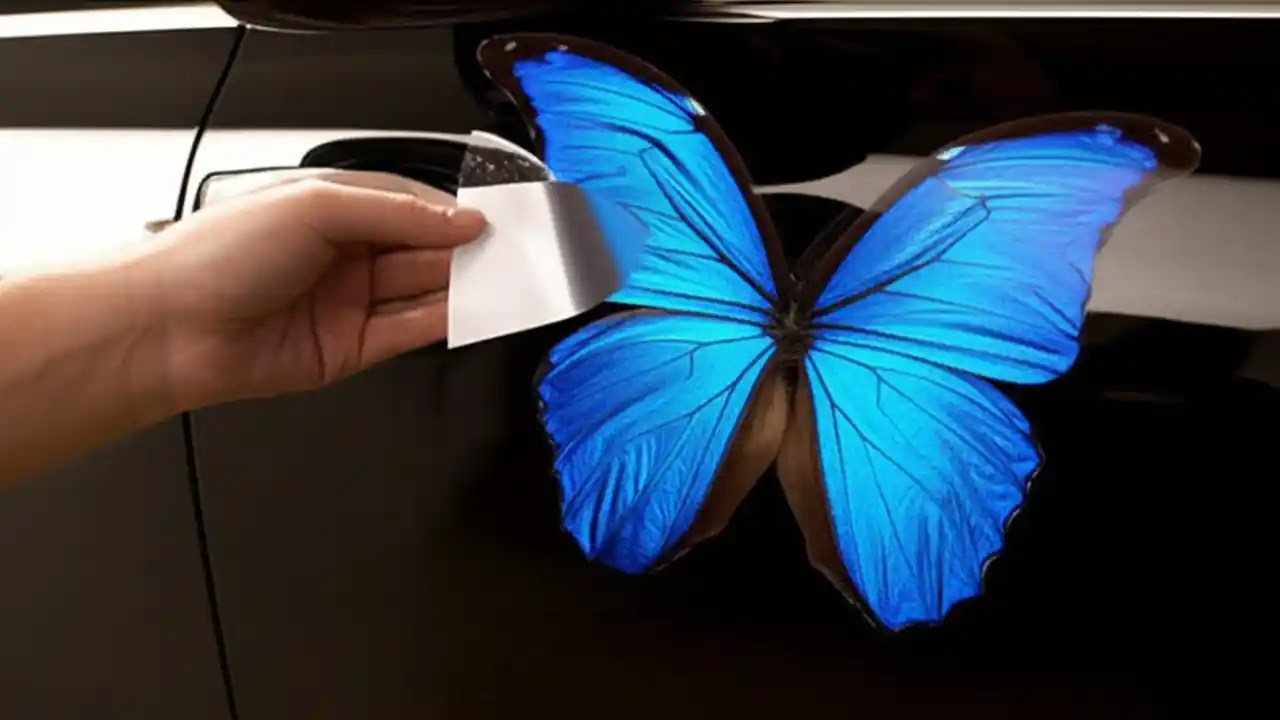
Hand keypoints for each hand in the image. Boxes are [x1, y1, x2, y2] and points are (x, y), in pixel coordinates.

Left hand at [145, 172, 485, 409]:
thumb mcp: (314, 207)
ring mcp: (347, 304)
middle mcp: (341, 256)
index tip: (492, 221)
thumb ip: (394, 213)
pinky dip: (444, 321)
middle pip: (421, 251)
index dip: (453, 215)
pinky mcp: (349, 351)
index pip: (410, 207)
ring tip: (503, 281)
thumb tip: (457, 221)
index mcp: (330, 209)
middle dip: (464, 251)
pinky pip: (408, 332)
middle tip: (509, 253)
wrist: (167, 328)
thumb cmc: (214, 256)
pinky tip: (470, 310)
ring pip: (421, 291)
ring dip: (462, 286)